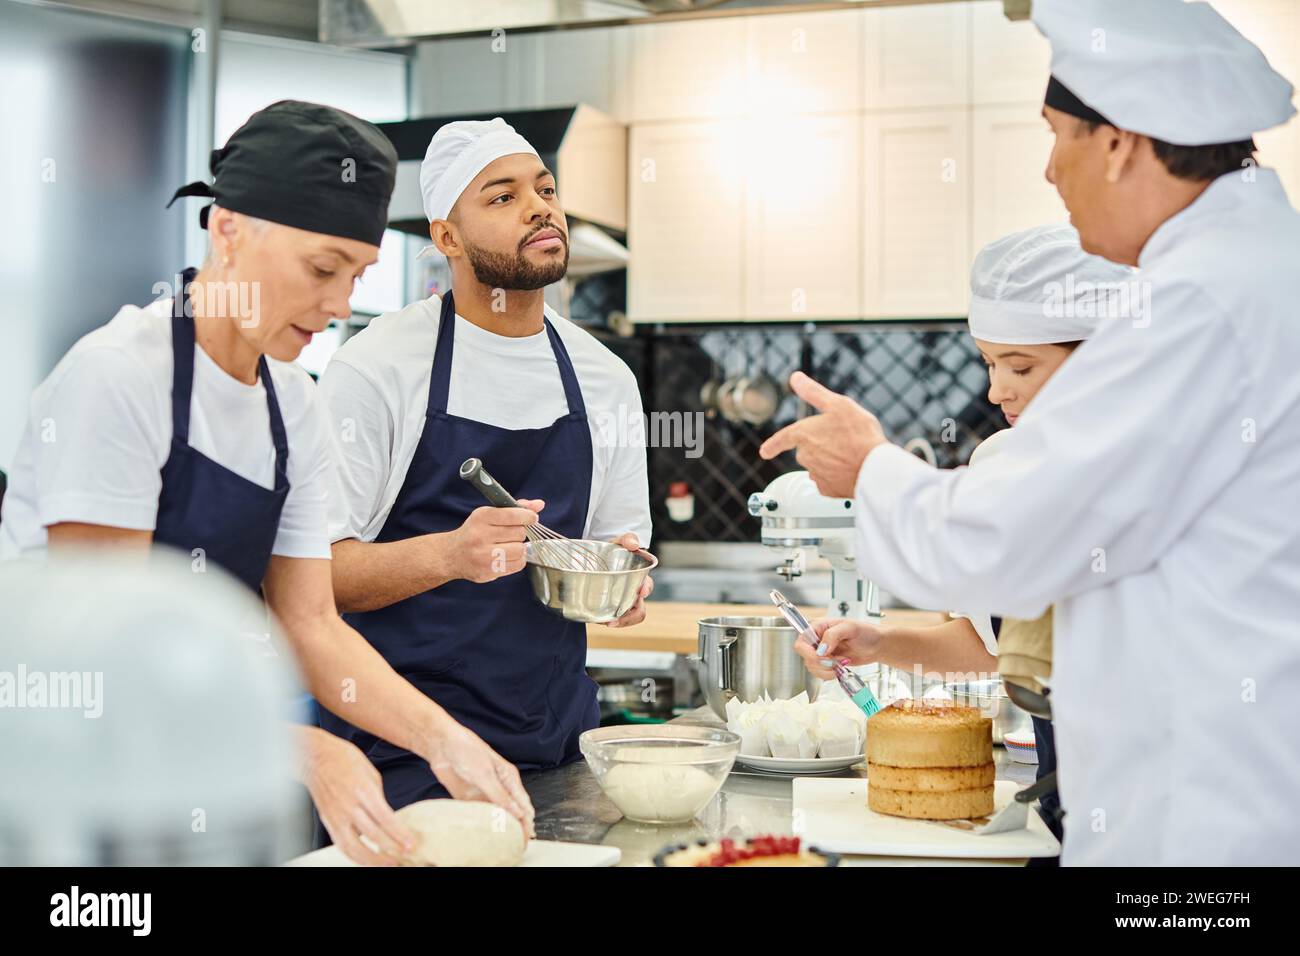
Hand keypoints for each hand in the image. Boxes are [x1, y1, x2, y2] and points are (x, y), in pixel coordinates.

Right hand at [299, 726, 415, 865]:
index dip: (398, 834)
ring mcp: (336, 815)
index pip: (384, 818)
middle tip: (406, 856)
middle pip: (372, 834)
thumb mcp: (370, 772)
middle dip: (391, 848)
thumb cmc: (344, 759)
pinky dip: (354, 856)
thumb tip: (388, 815)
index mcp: (363, 789)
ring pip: (354, 846)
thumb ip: (379, 796)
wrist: (315, 756)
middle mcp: (349, 805)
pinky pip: (341, 844)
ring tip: (388, 864)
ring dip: (372, 859)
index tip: (411, 844)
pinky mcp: (327, 821)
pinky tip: (366, 860)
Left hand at [425, 717, 535, 837]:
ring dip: (499, 825)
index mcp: (508, 777)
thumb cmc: (467, 750)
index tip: (526, 835)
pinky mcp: (470, 797)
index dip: (526, 820)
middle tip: (516, 842)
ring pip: (497, 814)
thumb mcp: (485, 774)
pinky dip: (483, 822)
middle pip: (512, 810)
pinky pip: (479, 813)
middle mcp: (499, 786)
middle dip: (516, 825)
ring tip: (501, 840)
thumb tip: (517, 812)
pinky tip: (484, 831)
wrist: (442, 745)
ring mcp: (484, 792)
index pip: (522, 803)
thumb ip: (500, 795)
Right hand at [447, 500, 543, 582]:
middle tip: (511, 534)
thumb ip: (515, 508)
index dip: (528, 516)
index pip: (513, 515)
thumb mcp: (490, 514)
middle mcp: (481, 536)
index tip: (532, 518)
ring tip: (509, 546)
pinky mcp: (488, 571)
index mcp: (481, 518)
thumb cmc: (475, 532)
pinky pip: (517, 565)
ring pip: (520, 550)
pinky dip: (517, 560)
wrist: (452, 555)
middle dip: (519, 533)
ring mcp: (483, 556)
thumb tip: (539, 504)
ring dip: (519, 547)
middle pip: (519, 533)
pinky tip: (507, 556)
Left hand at [605, 532, 652, 627]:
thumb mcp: (619, 542)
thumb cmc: (613, 550)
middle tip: (615, 620)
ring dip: (617, 622)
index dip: (646, 589)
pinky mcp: (607, 608)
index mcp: (638, 579)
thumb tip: (634, 544)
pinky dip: (604, 620)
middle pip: (638, 611)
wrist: (597, 559)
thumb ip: (627, 539)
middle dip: (629, 617)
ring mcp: (620, 603)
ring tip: (605, 622)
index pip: (647, 586)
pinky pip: (609, 618)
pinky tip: (594, 619)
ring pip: (624, 618)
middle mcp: (631, 594)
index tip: (641, 591)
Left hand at [758, 372, 888, 498]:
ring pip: (818, 465)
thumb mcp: (838, 404)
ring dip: (830, 460)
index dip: (772, 445)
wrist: (875, 468)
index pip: (781, 439)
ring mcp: (816, 474)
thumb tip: (796, 378)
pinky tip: (850, 468)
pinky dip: (837, 475)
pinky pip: (828, 480)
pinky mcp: (828, 489)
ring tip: (850, 453)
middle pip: (807, 450)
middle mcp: (805, 456)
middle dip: (821, 445)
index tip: (765, 451)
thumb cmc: (859, 435)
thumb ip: (813, 392)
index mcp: (803, 434)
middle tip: (843, 439)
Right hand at [794, 618, 886, 678]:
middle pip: (806, 657)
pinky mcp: (827, 664)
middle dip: (822, 663)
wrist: (876, 645)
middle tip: (836, 661)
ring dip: (827, 670)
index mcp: (818, 627)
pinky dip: (830, 674)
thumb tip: (821, 648)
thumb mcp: (850, 628)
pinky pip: (821, 673)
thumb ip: (833, 635)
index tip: (822, 657)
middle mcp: (817, 640)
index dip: (808, 652)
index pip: (802, 641)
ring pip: (812, 668)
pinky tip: (840, 667)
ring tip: (842, 662)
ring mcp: (821, 653)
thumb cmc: (865, 632)